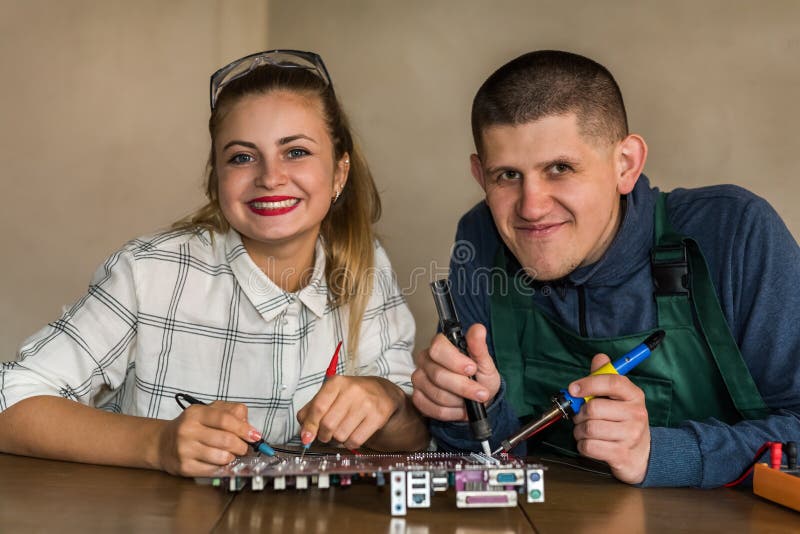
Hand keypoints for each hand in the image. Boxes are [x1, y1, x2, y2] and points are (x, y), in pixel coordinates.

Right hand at [157, 401, 259, 476]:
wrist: (162, 442)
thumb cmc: (192, 426)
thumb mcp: (209, 411)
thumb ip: (231, 412)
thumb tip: (249, 427)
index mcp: (196, 413)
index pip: (226, 420)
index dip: (244, 429)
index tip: (255, 436)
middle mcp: (188, 430)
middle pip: (226, 440)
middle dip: (241, 446)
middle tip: (245, 448)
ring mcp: (184, 450)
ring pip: (221, 457)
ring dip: (233, 458)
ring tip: (232, 455)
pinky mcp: (184, 467)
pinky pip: (212, 470)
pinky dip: (223, 468)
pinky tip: (221, 463)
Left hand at [296, 376, 402, 448]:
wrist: (382, 392)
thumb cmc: (350, 395)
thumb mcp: (330, 395)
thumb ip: (311, 410)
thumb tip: (304, 433)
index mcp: (336, 383)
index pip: (318, 407)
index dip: (310, 426)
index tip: (306, 438)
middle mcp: (352, 390)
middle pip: (328, 424)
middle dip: (323, 435)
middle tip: (326, 434)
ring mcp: (367, 403)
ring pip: (341, 435)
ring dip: (337, 439)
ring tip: (342, 430)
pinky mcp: (378, 416)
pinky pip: (355, 440)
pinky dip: (350, 443)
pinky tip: (352, 434)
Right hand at [411, 324, 499, 420]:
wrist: (476, 398)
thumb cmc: (480, 377)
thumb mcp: (485, 362)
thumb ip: (479, 347)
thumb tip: (478, 329)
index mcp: (440, 346)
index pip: (438, 348)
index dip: (455, 360)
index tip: (472, 369)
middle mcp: (425, 360)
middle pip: (438, 374)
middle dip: (463, 387)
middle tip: (481, 393)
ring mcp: (419, 379)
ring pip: (436, 394)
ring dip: (459, 401)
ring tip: (470, 402)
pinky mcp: (418, 397)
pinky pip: (432, 408)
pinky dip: (451, 413)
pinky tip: (460, 409)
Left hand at [570, 353, 650, 483]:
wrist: (643, 454)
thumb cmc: (624, 421)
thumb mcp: (619, 397)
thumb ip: (605, 377)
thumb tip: (599, 358)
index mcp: (634, 395)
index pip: (612, 382)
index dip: (589, 383)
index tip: (573, 389)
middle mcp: (636, 414)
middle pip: (594, 408)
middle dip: (580, 413)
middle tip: (582, 416)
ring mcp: (631, 435)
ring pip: (589, 428)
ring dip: (579, 431)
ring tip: (586, 431)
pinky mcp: (622, 454)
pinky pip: (589, 446)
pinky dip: (582, 445)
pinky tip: (590, 443)